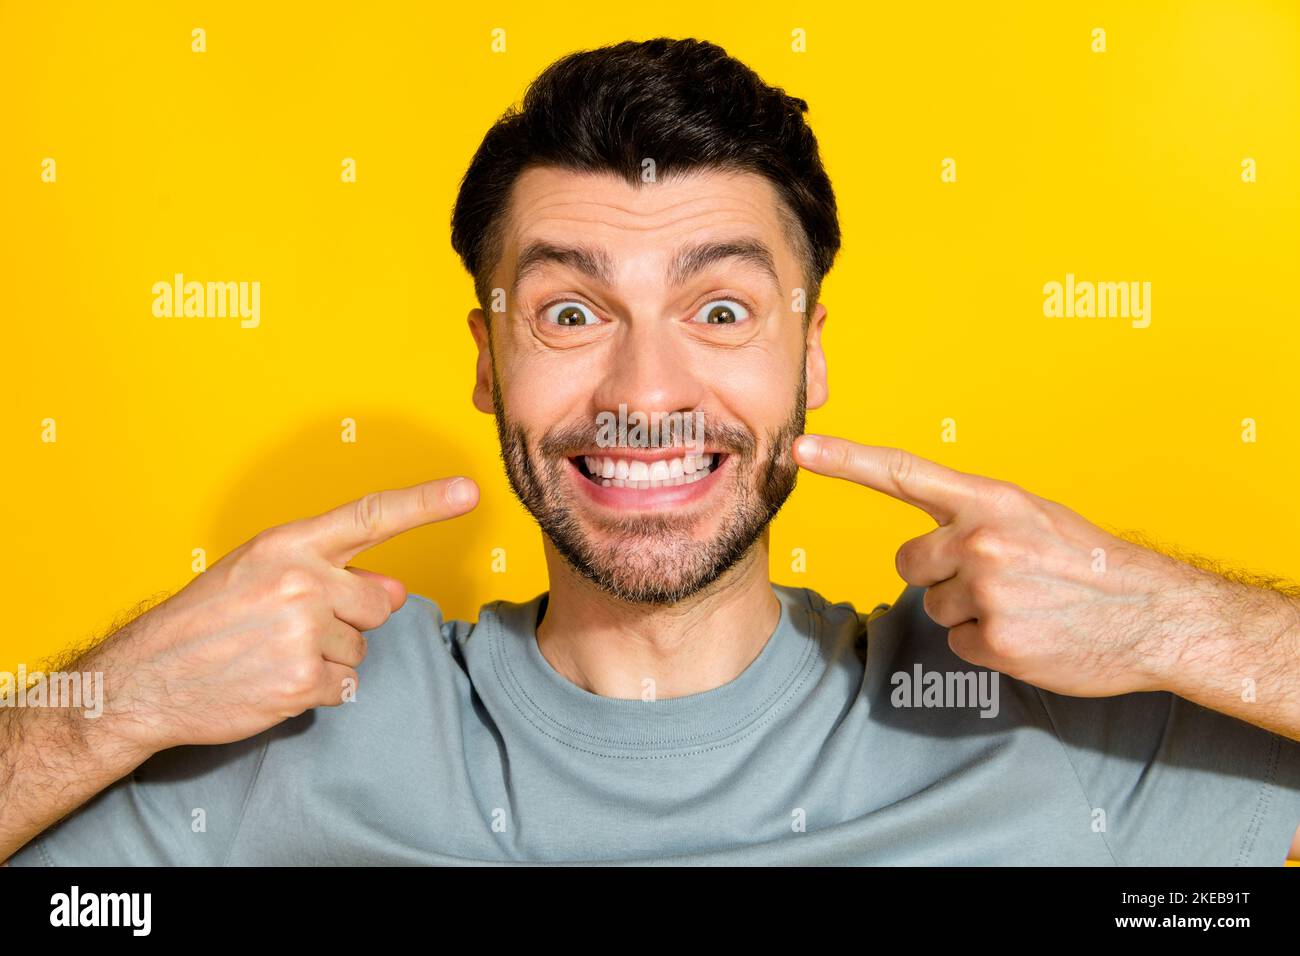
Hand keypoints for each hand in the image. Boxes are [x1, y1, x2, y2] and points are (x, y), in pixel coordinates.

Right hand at [85, 476, 479, 754]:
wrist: (144, 679)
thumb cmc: (203, 620)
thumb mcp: (257, 573)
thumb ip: (328, 571)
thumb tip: (392, 587)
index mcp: (288, 544)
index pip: (371, 516)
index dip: (426, 502)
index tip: (469, 490)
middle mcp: (302, 581)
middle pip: (379, 603)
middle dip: (352, 618)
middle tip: (294, 626)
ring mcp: (304, 633)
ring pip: (360, 648)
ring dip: (328, 657)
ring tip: (272, 653)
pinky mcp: (304, 682)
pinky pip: (345, 687)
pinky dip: (317, 691)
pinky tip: (273, 680)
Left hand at [793, 435, 1214, 697]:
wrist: (1154, 615)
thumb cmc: (1089, 564)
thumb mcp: (1033, 517)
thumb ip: (975, 518)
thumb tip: (925, 538)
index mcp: (990, 500)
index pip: (902, 473)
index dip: (846, 459)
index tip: (800, 448)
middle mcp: (981, 540)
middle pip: (908, 562)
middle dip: (937, 574)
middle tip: (995, 578)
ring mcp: (987, 592)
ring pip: (934, 607)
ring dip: (969, 613)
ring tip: (1024, 605)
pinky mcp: (995, 641)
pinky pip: (957, 644)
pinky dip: (986, 646)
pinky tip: (1028, 634)